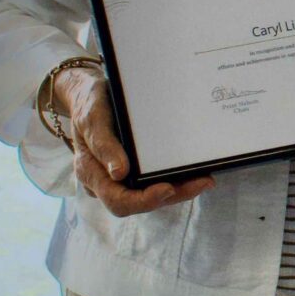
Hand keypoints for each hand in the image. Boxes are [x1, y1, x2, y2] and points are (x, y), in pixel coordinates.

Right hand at [57, 66, 213, 216]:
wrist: (89, 93)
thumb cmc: (89, 103)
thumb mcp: (92, 118)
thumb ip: (103, 145)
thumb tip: (119, 173)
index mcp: (91, 173)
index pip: (118, 200)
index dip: (144, 200)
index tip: (168, 189)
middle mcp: (106, 181)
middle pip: (140, 202)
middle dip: (173, 195)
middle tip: (203, 182)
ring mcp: (119, 177)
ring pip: (150, 194)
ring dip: (179, 190)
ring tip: (205, 179)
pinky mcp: (133, 169)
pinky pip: (153, 181)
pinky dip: (174, 179)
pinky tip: (194, 171)